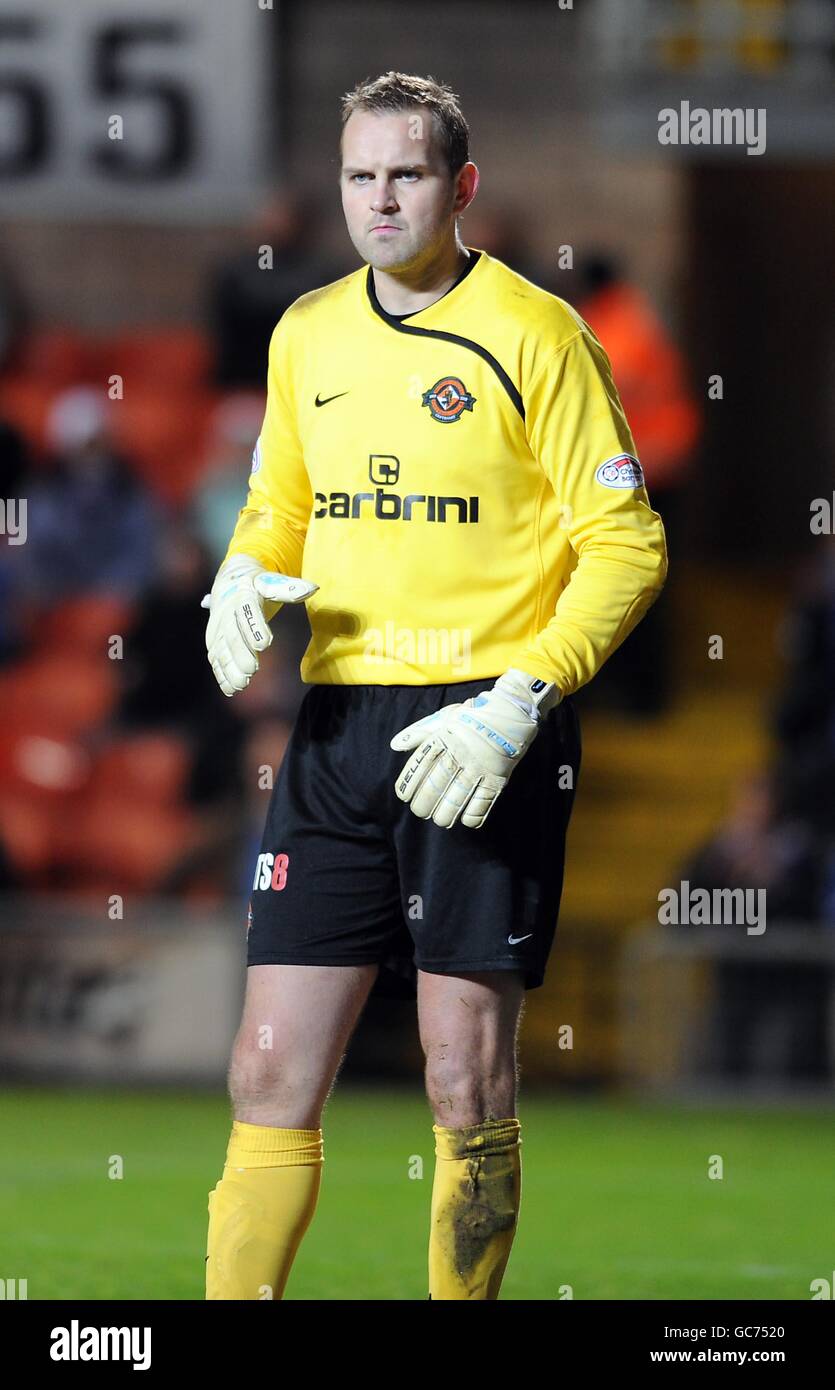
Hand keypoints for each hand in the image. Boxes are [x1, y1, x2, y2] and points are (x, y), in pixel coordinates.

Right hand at [203, 554, 317, 695]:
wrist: (230, 583)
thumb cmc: (257, 585)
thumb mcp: (272, 582)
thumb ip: (289, 588)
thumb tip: (312, 588)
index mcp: (243, 594)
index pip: (247, 610)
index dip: (255, 627)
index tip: (265, 644)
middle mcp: (226, 612)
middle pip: (232, 634)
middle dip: (241, 654)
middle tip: (252, 671)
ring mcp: (218, 628)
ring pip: (222, 650)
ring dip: (230, 669)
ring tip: (242, 685)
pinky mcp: (214, 642)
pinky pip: (216, 659)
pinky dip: (222, 675)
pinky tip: (231, 689)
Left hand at [389, 668, 560, 828]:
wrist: (511, 712)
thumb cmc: (472, 716)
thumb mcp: (444, 717)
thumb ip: (418, 732)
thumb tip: (395, 745)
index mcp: (444, 739)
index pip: (420, 766)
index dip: (408, 785)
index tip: (403, 796)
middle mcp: (460, 755)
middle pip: (435, 787)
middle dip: (423, 804)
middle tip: (420, 810)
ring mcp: (479, 768)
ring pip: (456, 800)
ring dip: (444, 815)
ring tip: (439, 819)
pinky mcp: (497, 779)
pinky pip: (482, 804)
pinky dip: (471, 817)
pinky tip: (464, 819)